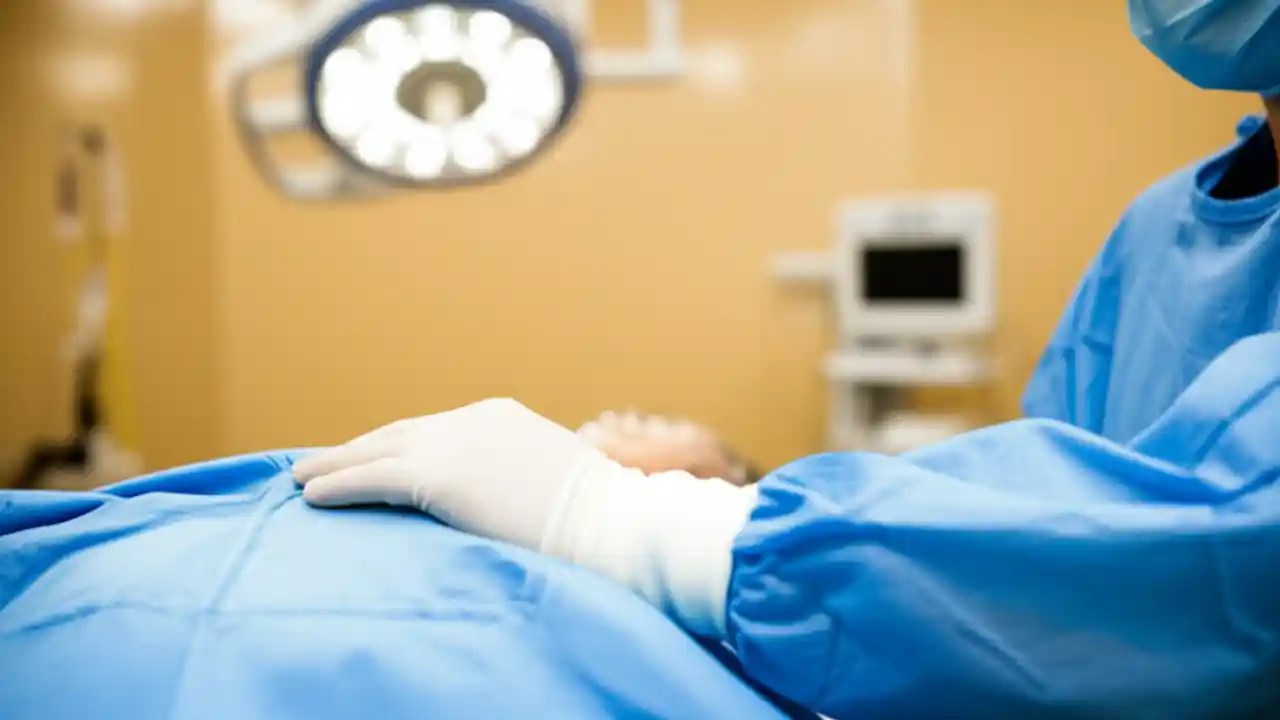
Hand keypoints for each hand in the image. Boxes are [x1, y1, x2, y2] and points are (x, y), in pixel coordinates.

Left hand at [293, 398, 755, 636]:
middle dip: (358, 448)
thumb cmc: (594, 514)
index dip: (395, 444)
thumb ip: (520, 476)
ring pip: (374, 452)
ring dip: (333, 464)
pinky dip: (336, 484)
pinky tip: (310, 495)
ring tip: (300, 477)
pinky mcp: (436, 476)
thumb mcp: (555, 479)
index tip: (371, 456)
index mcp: (499, 416)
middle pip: (396, 433)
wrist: (608, 522)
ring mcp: (452, 444)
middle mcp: (470, 420)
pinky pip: (371, 479)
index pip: (432, 429)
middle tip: (322, 462)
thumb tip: (511, 497)